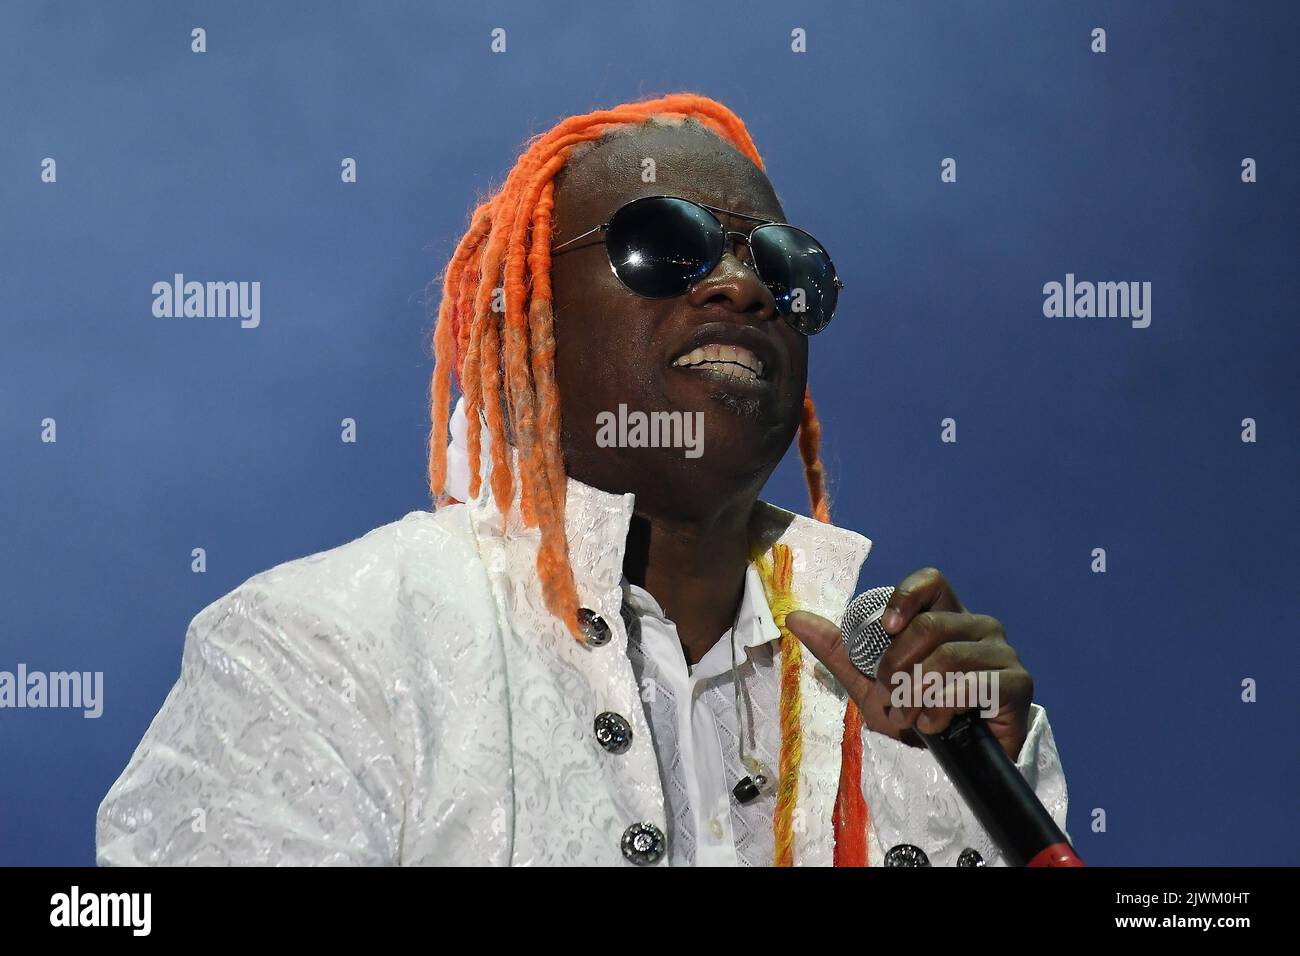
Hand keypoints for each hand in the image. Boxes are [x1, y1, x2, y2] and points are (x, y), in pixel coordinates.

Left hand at [785, 567, 1032, 759]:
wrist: (951, 762)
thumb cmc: (916, 715)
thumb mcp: (869, 682)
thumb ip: (837, 649)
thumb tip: (794, 617)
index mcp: (945, 617)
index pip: (931, 581)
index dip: (906, 597)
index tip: (887, 628)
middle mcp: (977, 626)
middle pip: (932, 625)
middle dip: (899, 665)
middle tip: (891, 696)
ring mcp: (1001, 652)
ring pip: (950, 656)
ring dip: (918, 693)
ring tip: (911, 717)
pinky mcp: (1017, 682)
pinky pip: (975, 684)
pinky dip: (943, 708)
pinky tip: (935, 725)